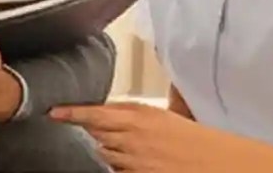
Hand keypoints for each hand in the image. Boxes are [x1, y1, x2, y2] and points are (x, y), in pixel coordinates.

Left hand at [49, 101, 244, 171]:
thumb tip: (116, 106)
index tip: (54, 113)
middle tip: (93, 130)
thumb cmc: (197, 139)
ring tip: (122, 148)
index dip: (72, 113)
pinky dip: (119, 167)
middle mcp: (132, 137)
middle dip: (92, 132)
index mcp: (140, 115)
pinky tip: (130, 163)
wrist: (219, 164)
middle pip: (95, 134)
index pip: (95, 113)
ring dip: (106, 151)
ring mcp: (134, 160)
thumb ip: (138, 111)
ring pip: (104, 154)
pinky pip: (117, 171)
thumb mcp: (167, 115)